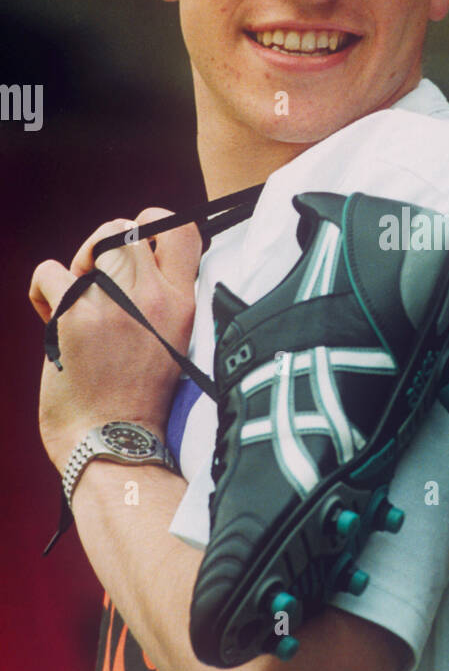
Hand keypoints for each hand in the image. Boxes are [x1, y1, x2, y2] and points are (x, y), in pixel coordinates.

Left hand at [29, 208, 200, 471]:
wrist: (111, 444)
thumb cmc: (138, 401)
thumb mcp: (173, 343)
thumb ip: (162, 302)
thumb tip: (135, 264)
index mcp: (182, 304)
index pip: (182, 229)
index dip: (155, 227)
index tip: (138, 255)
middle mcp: (153, 296)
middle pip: (129, 226)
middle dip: (108, 245)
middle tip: (100, 283)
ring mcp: (113, 303)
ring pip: (95, 241)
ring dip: (79, 266)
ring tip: (77, 301)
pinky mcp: (73, 315)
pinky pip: (49, 271)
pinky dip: (43, 292)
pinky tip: (51, 319)